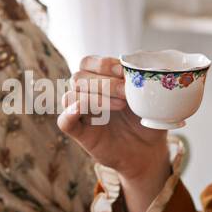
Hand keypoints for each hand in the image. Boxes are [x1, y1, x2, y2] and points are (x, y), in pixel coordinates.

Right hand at [56, 56, 171, 211]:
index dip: (102, 64)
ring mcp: (80, 114)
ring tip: (121, 105)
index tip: (122, 71)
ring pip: (70, 96)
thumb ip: (139, 79)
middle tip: (125, 92)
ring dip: (95, 97)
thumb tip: (140, 64)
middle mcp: (85, 94)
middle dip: (104, 82)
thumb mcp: (146, 96)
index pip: (87, 63)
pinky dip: (69, 114)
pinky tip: (81, 110)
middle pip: (78, 77)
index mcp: (97, 80)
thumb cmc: (145, 118)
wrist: (147, 148)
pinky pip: (64, 121)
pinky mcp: (80, 133)